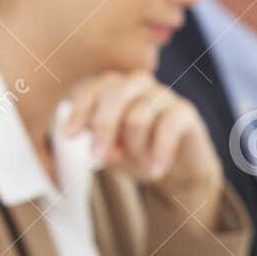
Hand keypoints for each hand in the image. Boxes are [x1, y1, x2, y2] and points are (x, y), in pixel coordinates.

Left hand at [60, 72, 223, 214]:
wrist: (180, 170)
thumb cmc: (140, 154)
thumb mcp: (114, 153)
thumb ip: (103, 147)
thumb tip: (103, 150)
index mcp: (115, 88)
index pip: (92, 89)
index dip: (79, 110)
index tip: (70, 134)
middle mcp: (138, 84)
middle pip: (114, 96)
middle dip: (103, 128)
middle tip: (99, 157)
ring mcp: (163, 95)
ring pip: (138, 117)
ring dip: (135, 148)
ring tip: (142, 165)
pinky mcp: (185, 111)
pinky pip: (167, 129)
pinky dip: (159, 154)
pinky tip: (157, 171)